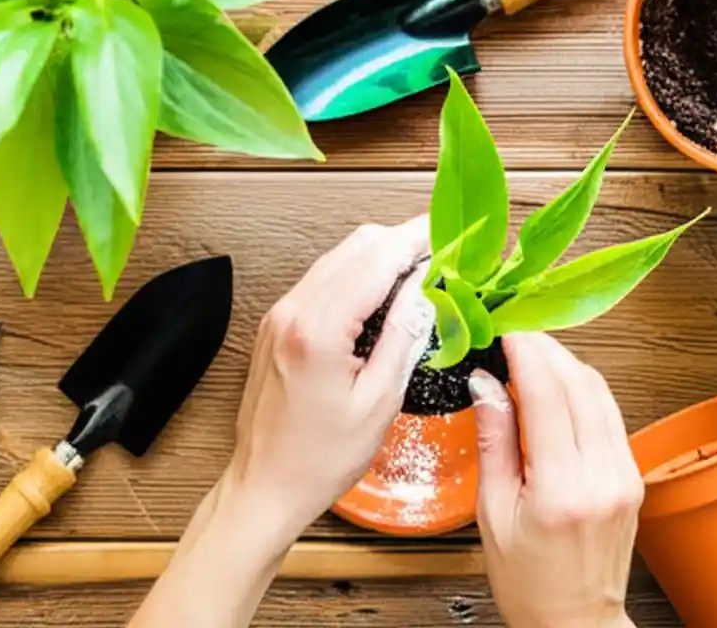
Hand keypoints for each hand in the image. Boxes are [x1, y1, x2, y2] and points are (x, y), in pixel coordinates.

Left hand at [228, 215, 434, 530]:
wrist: (265, 486)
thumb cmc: (318, 459)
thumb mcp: (379, 401)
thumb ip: (404, 335)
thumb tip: (427, 290)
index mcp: (318, 330)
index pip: (378, 258)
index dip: (419, 239)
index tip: (451, 231)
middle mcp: (292, 312)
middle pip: (357, 245)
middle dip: (403, 241)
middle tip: (444, 252)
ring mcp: (279, 315)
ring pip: (338, 258)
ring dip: (380, 256)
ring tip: (421, 271)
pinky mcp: (276, 325)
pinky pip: (322, 280)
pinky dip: (356, 275)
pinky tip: (383, 293)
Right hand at [470, 333, 642, 627]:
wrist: (575, 622)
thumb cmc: (529, 583)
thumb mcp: (493, 514)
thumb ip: (495, 441)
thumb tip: (487, 384)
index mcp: (561, 491)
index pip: (546, 396)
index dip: (527, 351)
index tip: (507, 328)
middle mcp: (601, 478)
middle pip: (578, 385)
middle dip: (546, 349)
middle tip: (515, 332)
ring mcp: (624, 475)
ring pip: (600, 393)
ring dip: (566, 364)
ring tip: (533, 354)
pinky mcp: (632, 476)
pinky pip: (609, 415)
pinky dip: (582, 391)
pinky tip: (557, 389)